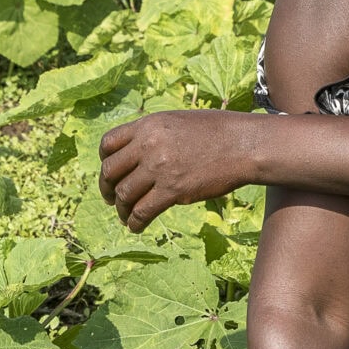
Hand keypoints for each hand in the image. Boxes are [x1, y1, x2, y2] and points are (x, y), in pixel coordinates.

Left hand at [98, 110, 262, 230]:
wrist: (244, 145)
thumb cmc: (217, 132)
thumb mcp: (178, 122)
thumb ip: (155, 134)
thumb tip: (137, 152)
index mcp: (148, 125)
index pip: (108, 143)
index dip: (104, 161)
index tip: (110, 173)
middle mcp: (149, 144)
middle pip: (110, 171)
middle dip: (107, 188)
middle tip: (111, 199)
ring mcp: (159, 168)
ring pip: (124, 194)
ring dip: (122, 209)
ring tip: (126, 217)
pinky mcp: (173, 190)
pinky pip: (142, 211)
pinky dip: (135, 222)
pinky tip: (136, 226)